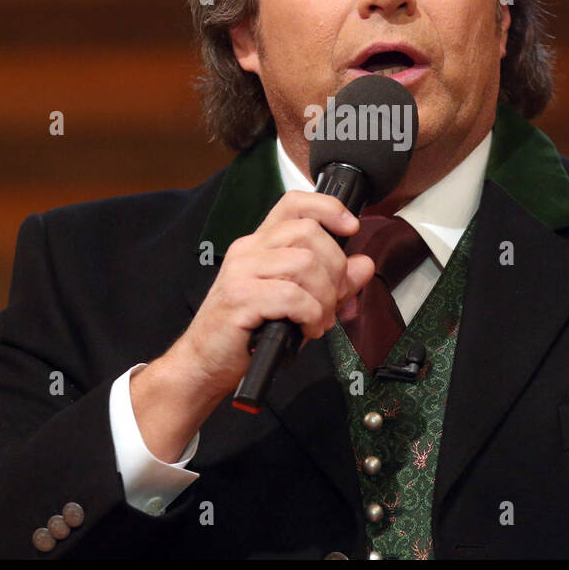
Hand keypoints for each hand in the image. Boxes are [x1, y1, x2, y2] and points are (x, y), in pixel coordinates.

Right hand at [132, 191, 375, 459]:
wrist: (204, 366)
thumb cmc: (249, 335)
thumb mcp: (299, 305)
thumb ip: (332, 283)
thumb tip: (364, 264)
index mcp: (260, 245)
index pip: (294, 203)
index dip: (328, 208)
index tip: (352, 228)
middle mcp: (248, 250)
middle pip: (309, 233)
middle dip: (334, 268)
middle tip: (331, 300)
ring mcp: (241, 272)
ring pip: (305, 264)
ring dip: (323, 298)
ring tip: (317, 321)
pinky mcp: (239, 298)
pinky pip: (293, 296)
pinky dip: (310, 315)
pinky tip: (305, 330)